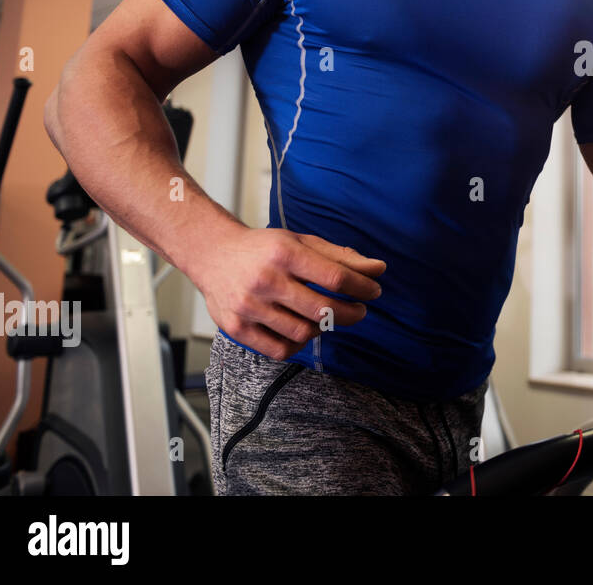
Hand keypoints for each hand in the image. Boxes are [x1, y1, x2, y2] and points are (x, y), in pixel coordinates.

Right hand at [192, 227, 385, 360]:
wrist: (212, 254)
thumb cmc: (264, 248)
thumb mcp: (302, 242)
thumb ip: (341, 256)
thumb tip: (379, 269)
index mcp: (285, 253)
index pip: (335, 277)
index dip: (362, 288)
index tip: (374, 292)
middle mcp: (266, 280)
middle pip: (322, 309)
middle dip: (351, 313)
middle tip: (360, 310)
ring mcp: (249, 306)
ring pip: (303, 333)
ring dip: (324, 328)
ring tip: (327, 317)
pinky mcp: (236, 327)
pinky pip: (279, 349)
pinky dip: (298, 345)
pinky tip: (304, 331)